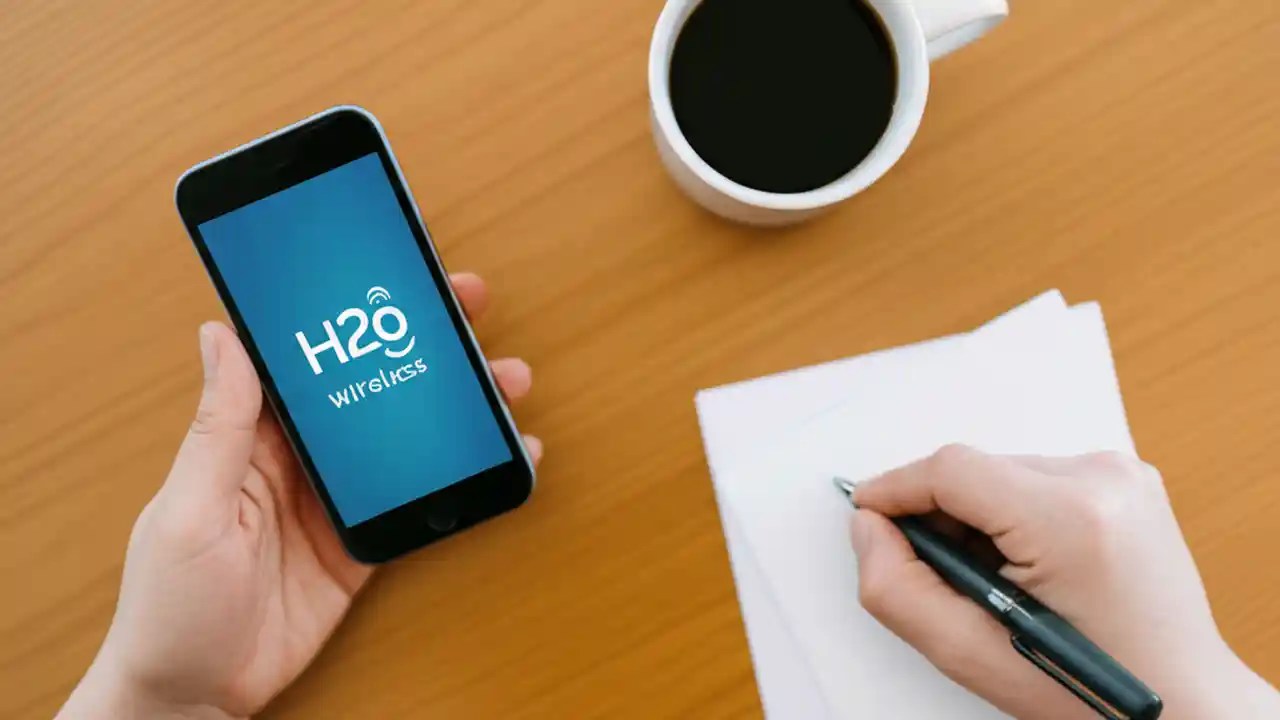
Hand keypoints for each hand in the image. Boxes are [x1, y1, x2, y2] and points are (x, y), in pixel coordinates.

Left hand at [59, 273, 540, 718]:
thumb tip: (222, 335)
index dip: (351, 316)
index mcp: (248, 438)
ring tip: (503, 382)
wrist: (194, 698)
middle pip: (369, 386)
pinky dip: (459, 478)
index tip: (391, 276)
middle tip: (466, 310)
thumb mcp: (190, 509)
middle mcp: (296, 461)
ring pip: (404, 438)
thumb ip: (219, 428)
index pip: (309, 360)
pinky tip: (500, 457)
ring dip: (453, 407)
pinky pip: (417, 501)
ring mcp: (333, 503)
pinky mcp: (359, 546)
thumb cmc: (168, 606)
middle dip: (420, 345)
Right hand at [850, 445, 1279, 719]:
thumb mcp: (970, 654)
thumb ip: (897, 588)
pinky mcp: (1126, 479)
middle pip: (974, 469)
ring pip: (1001, 472)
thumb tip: (870, 525)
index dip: (895, 488)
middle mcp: (1103, 479)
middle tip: (945, 579)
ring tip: (995, 581)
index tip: (867, 514)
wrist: (1186, 705)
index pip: (951, 469)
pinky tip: (1027, 565)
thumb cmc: (1091, 691)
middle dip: (941, 516)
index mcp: (1070, 519)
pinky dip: (1013, 514)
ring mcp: (1122, 474)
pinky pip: (1035, 478)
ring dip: (979, 516)